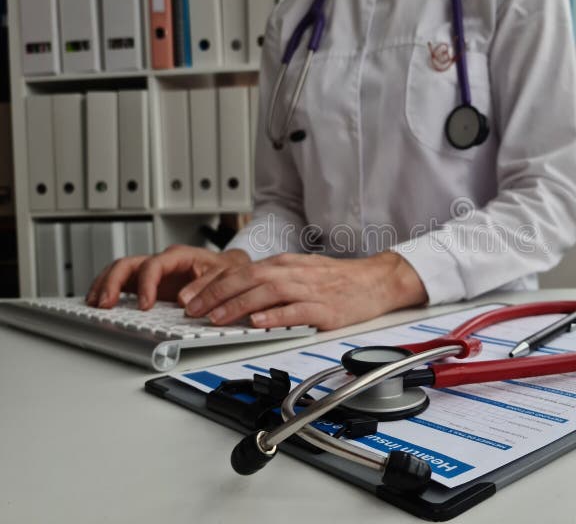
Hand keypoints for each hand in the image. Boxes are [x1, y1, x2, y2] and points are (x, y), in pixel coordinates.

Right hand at [86, 245, 250, 309]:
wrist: (230, 270)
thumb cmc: (226, 271)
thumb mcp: (224, 276)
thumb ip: (206, 287)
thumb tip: (185, 301)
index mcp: (179, 256)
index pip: (154, 264)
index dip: (146, 284)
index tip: (145, 305)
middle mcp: (161, 262)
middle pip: (128, 264)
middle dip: (112, 283)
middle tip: (105, 304)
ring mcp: (152, 272)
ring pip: (120, 271)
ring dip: (104, 285)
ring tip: (93, 304)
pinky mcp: (148, 283)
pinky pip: (123, 282)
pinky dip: (109, 290)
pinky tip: (100, 302)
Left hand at [183, 251, 427, 330]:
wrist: (375, 281)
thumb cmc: (338, 279)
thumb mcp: (300, 272)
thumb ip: (271, 281)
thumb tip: (238, 294)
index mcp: (284, 264)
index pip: (240, 270)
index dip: (211, 283)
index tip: (190, 296)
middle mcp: (292, 272)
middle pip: (247, 278)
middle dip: (215, 294)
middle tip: (193, 309)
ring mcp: (308, 289)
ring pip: (266, 292)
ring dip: (238, 305)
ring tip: (216, 318)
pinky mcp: (324, 308)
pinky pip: (295, 310)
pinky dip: (275, 316)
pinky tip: (258, 323)